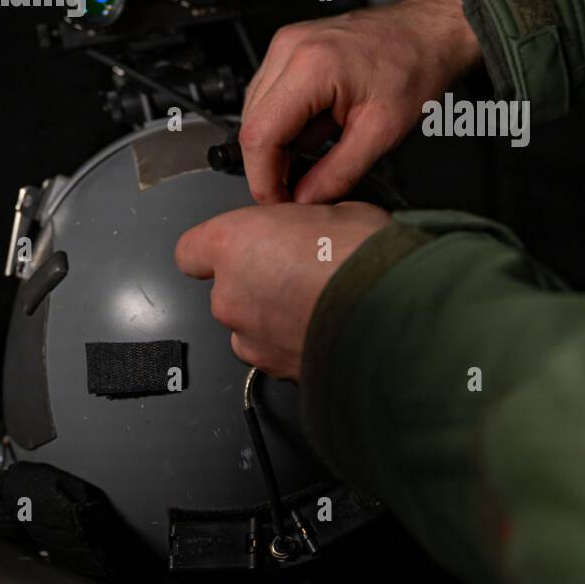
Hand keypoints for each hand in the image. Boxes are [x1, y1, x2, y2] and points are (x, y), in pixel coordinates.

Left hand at [174, 201, 391, 380]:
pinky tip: (328, 330)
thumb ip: (302, 225)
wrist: (393, 312)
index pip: (191, 251)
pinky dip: (295, 346)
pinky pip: (275, 355)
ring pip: (250, 328)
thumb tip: (311, 230)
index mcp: (233, 244)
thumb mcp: (335, 210)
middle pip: (227, 292)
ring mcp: (250, 340)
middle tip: (302, 273)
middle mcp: (230, 295)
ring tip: (319, 307)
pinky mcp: (276, 372)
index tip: (239, 249)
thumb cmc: (363, 257)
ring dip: (274, 319)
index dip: (216, 252)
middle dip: (258, 285)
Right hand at [239, 0, 481, 204]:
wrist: (430, 33)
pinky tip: (320, 128)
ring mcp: (287, 44)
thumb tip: (305, 199)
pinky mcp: (292, 48)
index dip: (264, 178)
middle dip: (271, 164)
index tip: (278, 200)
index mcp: (311, 67)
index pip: (259, 135)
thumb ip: (338, 173)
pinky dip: (289, 122)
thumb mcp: (382, 133)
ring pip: (257, 111)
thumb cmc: (416, 67)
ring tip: (323, 150)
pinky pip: (272, 95)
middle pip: (252, 124)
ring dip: (281, 143)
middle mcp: (290, 48)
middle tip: (301, 188)